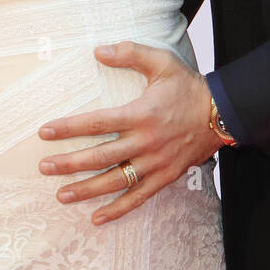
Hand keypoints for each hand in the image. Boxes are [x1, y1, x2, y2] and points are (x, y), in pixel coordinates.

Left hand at [37, 42, 219, 223]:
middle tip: (44, 167)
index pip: (97, 123)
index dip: (69, 128)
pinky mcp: (165, 177)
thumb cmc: (189, 87)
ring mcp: (156, 163)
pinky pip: (139, 197)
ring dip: (87, 190)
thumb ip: (130, 53)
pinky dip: (118, 209)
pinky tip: (97, 218)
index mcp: (141, 114)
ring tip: (62, 195)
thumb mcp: (162, 62)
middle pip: (100, 156)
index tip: (45, 132)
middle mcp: (146, 141)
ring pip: (116, 181)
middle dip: (69, 163)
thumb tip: (99, 51)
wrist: (224, 113)